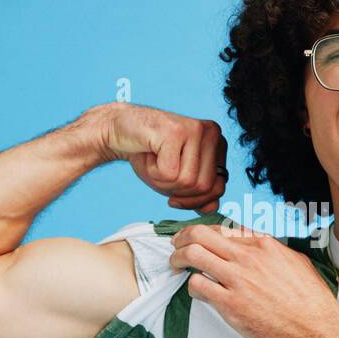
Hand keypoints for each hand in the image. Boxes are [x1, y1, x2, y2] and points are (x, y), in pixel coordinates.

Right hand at [97, 101, 228, 212]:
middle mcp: (213, 133)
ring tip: (154, 161)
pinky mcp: (176, 131)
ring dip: (163, 181)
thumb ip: (199, 196)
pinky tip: (148, 154)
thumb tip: (211, 208)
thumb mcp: (178, 182)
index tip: (174, 190)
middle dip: (177, 190)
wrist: (119, 130)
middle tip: (160, 170)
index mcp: (219, 144)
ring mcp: (196, 130)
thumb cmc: (151, 156)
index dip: (194, 200)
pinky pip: (169, 174)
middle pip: (204, 187)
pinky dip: (153, 172)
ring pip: (187, 181)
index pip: (218, 189)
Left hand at [167, 223, 338, 337]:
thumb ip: (273, 252)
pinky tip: (197, 292)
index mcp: (263, 245)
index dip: (204, 232)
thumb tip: (258, 247)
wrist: (315, 331)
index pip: (222, 229)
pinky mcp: (230, 304)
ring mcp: (237, 280)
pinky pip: (197, 286)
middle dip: (181, 238)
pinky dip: (191, 286)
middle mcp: (248, 258)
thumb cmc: (311, 302)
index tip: (195, 239)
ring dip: (177, 259)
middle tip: (175, 247)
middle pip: (200, 234)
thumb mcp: (296, 263)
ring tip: (174, 266)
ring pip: (192, 255)